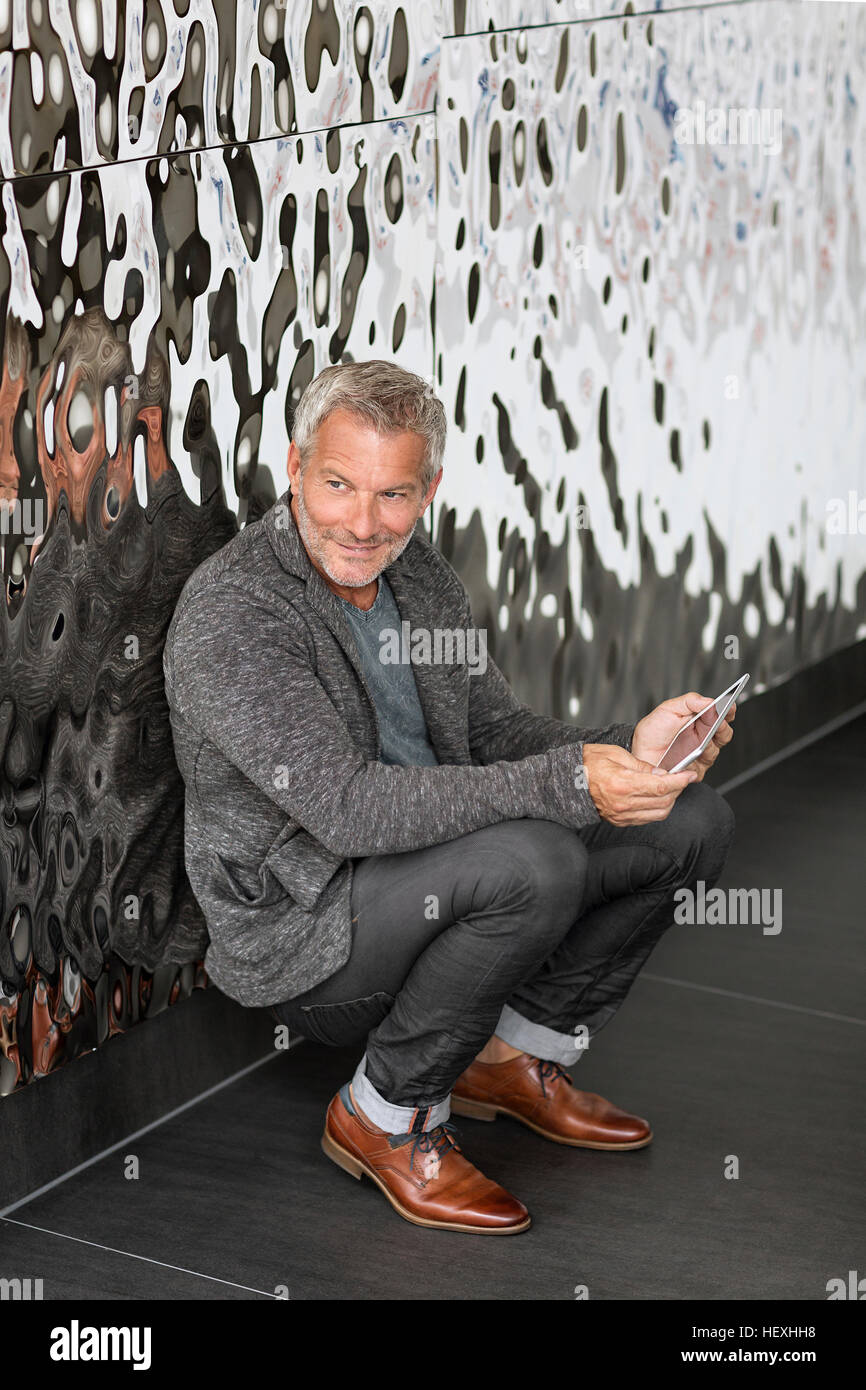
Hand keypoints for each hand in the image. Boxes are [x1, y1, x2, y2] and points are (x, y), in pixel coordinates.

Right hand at [582, 743, 698, 825]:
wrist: (567, 781)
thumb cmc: (587, 763)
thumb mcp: (616, 754)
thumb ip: (642, 766)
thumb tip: (662, 773)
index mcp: (622, 784)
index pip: (661, 786)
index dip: (680, 781)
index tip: (689, 775)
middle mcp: (622, 803)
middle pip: (663, 801)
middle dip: (677, 789)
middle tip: (681, 778)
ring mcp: (621, 815)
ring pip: (659, 814)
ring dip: (669, 801)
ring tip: (669, 787)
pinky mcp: (620, 821)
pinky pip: (647, 819)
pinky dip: (657, 809)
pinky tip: (656, 797)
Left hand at [631, 691, 736, 781]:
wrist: (640, 753)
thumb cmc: (653, 732)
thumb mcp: (668, 709)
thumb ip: (689, 701)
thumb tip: (709, 701)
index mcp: (698, 720)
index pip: (719, 714)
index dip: (727, 710)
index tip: (729, 707)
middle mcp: (702, 736)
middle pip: (723, 732)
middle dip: (722, 726)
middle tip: (717, 721)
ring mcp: (701, 753)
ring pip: (716, 748)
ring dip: (710, 742)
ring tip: (703, 738)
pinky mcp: (696, 768)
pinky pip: (704, 764)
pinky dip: (701, 757)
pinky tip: (695, 752)